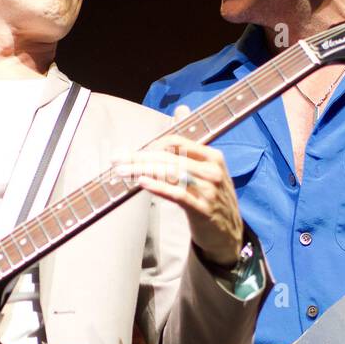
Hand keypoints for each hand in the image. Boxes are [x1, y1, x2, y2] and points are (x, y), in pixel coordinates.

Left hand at [114, 107, 243, 266]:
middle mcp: (212, 171)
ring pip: (171, 174)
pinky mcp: (203, 210)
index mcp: (213, 157)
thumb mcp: (207, 168)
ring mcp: (209, 191)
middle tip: (116, 160)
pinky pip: (178, 195)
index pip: (177, 142)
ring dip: (142, 170)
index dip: (151, 145)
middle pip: (170, 157)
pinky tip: (141, 182)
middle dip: (139, 157)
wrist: (229, 234)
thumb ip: (190, 142)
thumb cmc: (212, 197)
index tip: (132, 153)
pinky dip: (158, 187)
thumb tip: (181, 109)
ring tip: (121, 171)